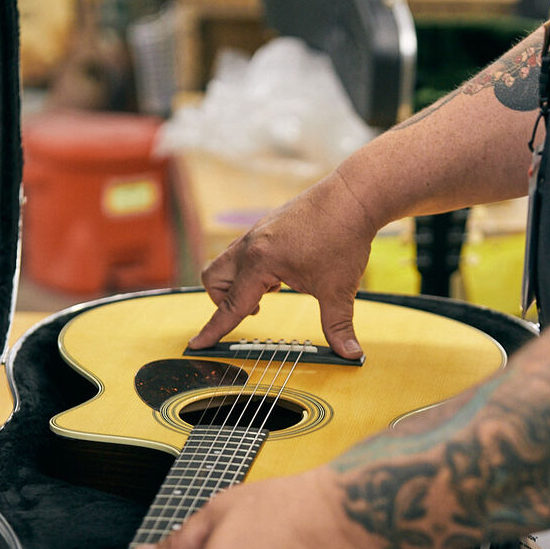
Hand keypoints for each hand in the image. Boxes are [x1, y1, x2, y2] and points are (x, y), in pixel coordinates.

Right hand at [190, 171, 379, 360]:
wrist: (353, 195)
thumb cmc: (343, 238)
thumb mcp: (339, 289)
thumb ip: (338, 324)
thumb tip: (351, 354)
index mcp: (261, 262)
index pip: (231, 306)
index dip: (213, 330)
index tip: (196, 345)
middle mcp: (251, 245)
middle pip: (213, 278)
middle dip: (223, 301)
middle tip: (256, 310)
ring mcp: (256, 231)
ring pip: (227, 262)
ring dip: (240, 283)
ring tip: (274, 289)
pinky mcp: (266, 225)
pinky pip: (244, 251)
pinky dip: (253, 268)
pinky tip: (285, 270)